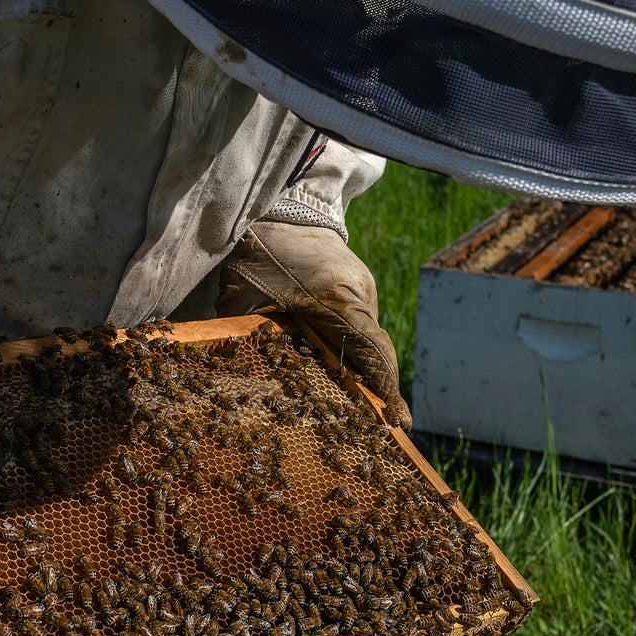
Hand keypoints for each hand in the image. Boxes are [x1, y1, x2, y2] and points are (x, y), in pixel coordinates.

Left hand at [216, 219, 411, 427]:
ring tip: (352, 404)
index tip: (399, 421)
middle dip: (375, 391)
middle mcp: (360, 293)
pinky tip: (337, 368)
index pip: (371, 352)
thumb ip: (247, 337)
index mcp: (337, 298)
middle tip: (375, 427)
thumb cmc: (257, 253)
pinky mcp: (360, 284)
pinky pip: (362, 323)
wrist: (279, 208)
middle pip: (375, 352)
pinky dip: (353, 347)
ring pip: (368, 338)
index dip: (385, 390)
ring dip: (360, 368)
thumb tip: (236, 379)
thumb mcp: (243, 297)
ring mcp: (364, 287)